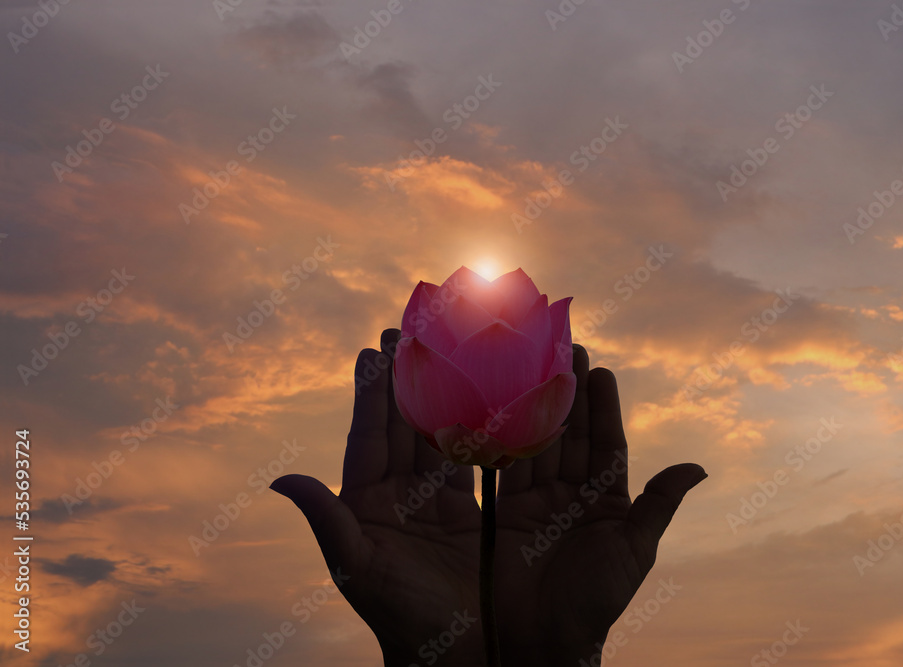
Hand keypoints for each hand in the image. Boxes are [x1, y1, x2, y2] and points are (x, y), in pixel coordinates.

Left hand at [271, 329, 485, 666]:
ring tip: (467, 349)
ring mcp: (448, 502)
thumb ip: (329, 522)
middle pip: (411, 423)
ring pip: (452, 434)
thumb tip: (282, 479)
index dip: (371, 393)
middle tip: (418, 328)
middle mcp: (408, 496)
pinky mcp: (488, 516)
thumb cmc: (402, 621)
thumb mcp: (360, 570)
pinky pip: (491, 462)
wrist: (465, 658)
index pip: (369, 436)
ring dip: (460, 394)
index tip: (373, 348)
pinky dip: (499, 429)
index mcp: (371, 504)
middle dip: (415, 377)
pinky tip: (508, 397)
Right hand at [494, 344, 706, 665]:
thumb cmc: (595, 603)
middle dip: (566, 393)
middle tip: (563, 348)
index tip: (600, 369)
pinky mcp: (505, 513)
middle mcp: (571, 496)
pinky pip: (505, 468)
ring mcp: (537, 503)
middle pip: (570, 434)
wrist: (543, 641)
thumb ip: (657, 506)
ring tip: (532, 364)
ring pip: (537, 442)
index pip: (606, 443)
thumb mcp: (633, 552)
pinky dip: (502, 438)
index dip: (603, 407)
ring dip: (535, 405)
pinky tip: (498, 405)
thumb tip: (698, 466)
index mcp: (606, 502)